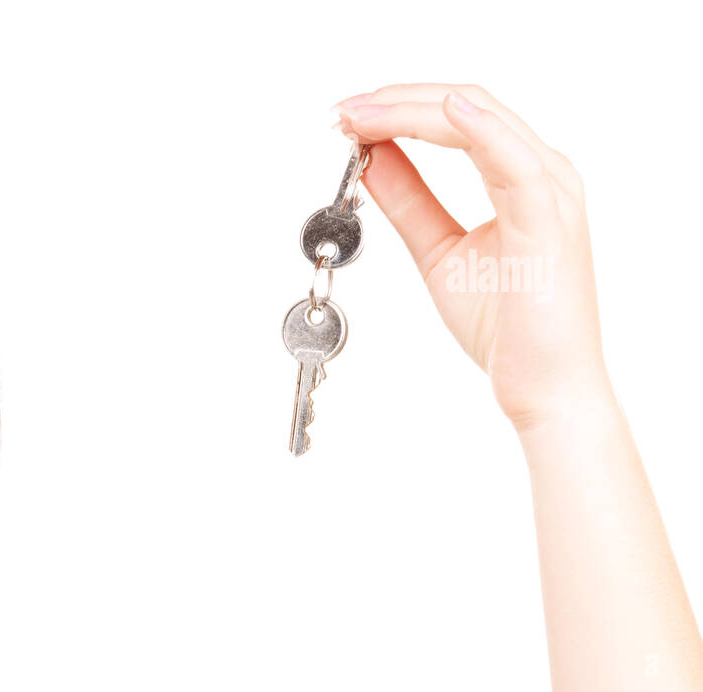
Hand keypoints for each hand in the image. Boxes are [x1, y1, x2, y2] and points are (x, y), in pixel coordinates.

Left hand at [333, 84, 610, 432]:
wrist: (544, 386)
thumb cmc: (506, 325)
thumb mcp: (438, 249)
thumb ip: (409, 200)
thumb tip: (370, 157)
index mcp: (523, 176)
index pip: (460, 116)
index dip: (399, 107)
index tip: (348, 116)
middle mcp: (543, 173)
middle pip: (466, 105)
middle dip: (397, 101)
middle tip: (343, 111)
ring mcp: (551, 193)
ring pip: (481, 120)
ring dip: (413, 109)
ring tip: (363, 114)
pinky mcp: (547, 222)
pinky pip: (514, 162)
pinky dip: (476, 130)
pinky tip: (441, 113)